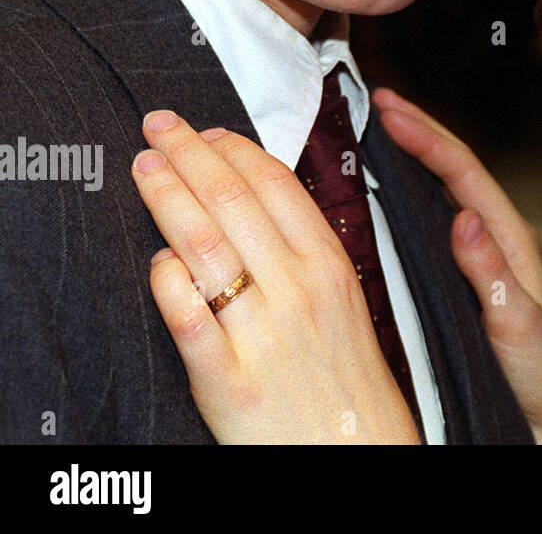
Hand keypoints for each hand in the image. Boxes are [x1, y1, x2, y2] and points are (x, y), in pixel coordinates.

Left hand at [132, 111, 419, 443]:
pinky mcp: (227, 380)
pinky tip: (155, 261)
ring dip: (168, 199)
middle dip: (189, 155)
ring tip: (144, 171)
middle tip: (158, 128)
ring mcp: (262, 333)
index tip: (205, 130)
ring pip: (205, 247)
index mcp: (330, 266)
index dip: (233, 148)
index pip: (275, 185)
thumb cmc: (347, 381)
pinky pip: (188, 318)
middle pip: (233, 202)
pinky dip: (167, 281)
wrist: (356, 454)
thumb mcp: (347, 301)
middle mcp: (298, 291)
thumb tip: (254, 207)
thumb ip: (306, 254)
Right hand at [373, 89, 541, 443]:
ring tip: (375, 127)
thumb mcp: (518, 326)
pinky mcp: (459, 280)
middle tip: (377, 97)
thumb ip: (493, 275)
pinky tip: (379, 194)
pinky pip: (427, 225)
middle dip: (417, 130)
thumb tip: (464, 218)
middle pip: (450, 170)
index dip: (427, 136)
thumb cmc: (541, 381)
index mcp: (510, 240)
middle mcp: (493, 240)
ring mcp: (475, 258)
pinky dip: (405, 197)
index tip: (389, 109)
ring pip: (438, 193)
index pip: (463, 174)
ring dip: (410, 156)